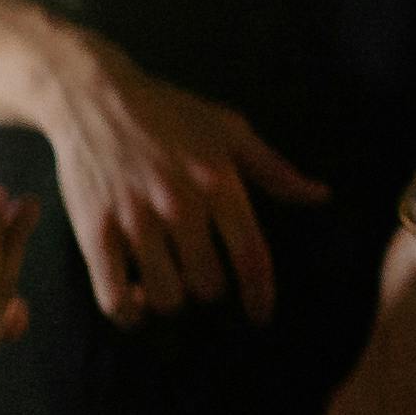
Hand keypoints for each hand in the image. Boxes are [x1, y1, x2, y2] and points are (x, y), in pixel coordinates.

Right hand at [37, 57, 327, 324]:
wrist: (95, 98)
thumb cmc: (170, 114)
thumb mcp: (229, 129)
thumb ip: (274, 169)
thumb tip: (320, 195)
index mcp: (218, 181)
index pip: (251, 255)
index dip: (260, 295)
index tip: (260, 316)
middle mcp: (179, 204)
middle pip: (208, 286)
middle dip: (209, 288)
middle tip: (200, 272)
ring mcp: (135, 220)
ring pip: (166, 298)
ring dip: (171, 299)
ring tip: (168, 280)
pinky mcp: (95, 232)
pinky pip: (115, 300)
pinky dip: (130, 313)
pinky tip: (136, 298)